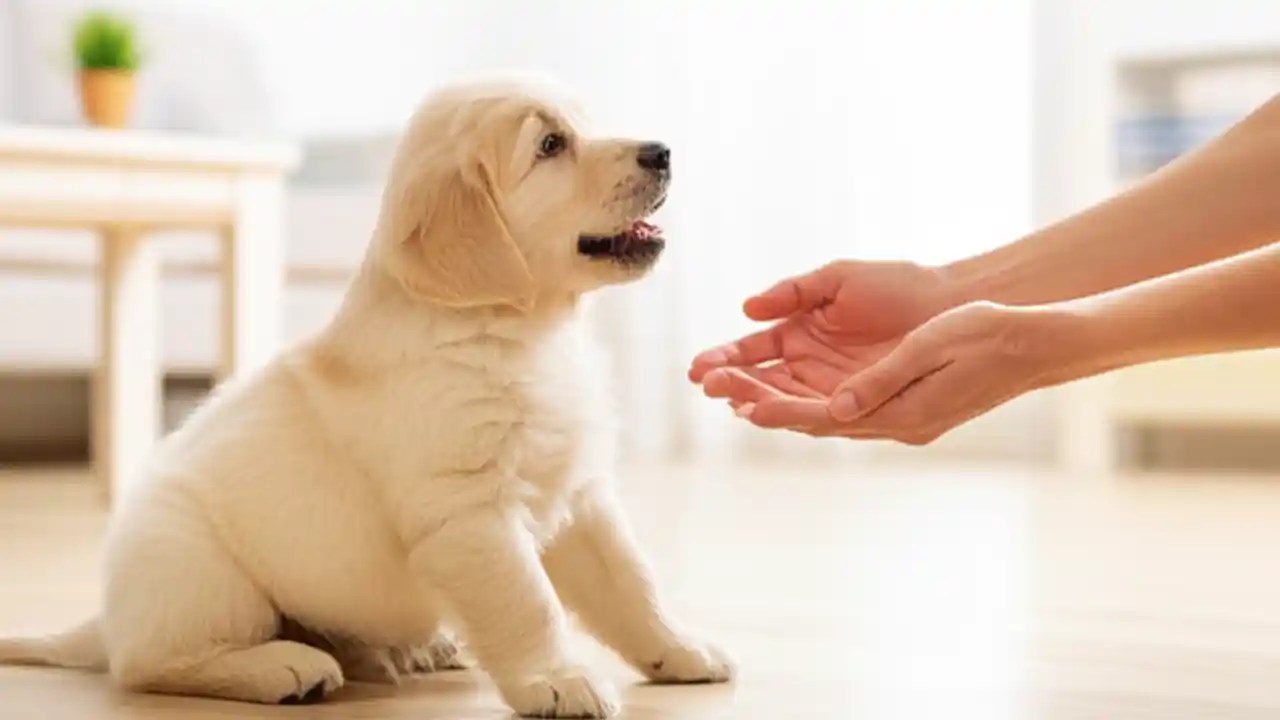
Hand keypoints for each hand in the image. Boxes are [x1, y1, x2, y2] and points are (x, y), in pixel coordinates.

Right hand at [688, 260, 960, 397]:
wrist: (947, 305)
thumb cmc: (896, 285)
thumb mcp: (837, 280)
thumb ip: (791, 292)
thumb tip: (747, 309)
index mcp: (797, 333)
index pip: (751, 351)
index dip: (723, 360)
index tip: (698, 368)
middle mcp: (807, 365)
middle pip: (760, 381)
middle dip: (732, 384)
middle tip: (709, 386)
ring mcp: (829, 387)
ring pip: (783, 400)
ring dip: (755, 402)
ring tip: (731, 404)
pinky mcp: (855, 403)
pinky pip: (818, 414)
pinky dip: (791, 415)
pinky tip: (766, 416)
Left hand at [703, 301, 1061, 443]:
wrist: (1036, 346)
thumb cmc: (986, 336)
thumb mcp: (930, 350)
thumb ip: (880, 380)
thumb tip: (835, 407)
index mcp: (901, 414)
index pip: (824, 416)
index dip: (779, 410)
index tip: (739, 405)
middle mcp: (898, 424)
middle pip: (819, 421)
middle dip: (770, 407)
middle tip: (723, 395)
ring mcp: (906, 420)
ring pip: (831, 418)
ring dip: (788, 408)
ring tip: (742, 400)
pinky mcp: (911, 409)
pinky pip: (851, 410)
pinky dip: (816, 403)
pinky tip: (797, 395)